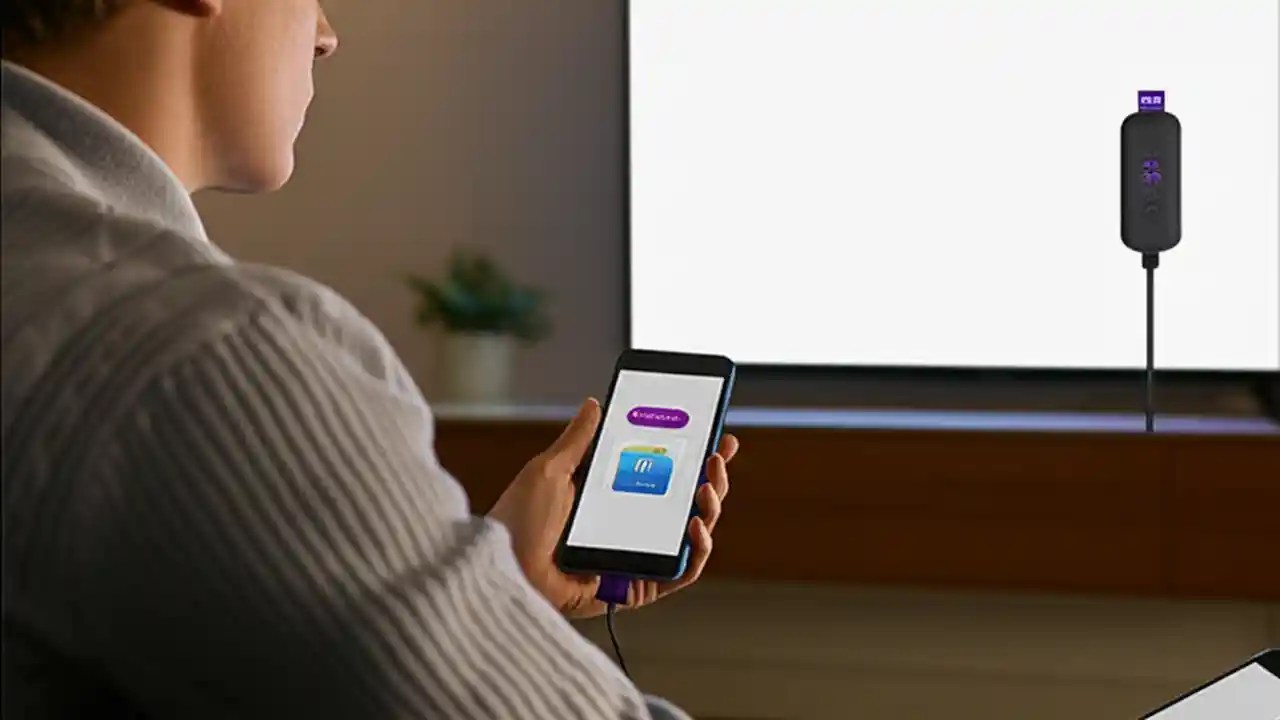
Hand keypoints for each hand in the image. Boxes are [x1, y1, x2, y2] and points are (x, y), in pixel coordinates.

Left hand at [488, 398, 738, 618]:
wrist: (502, 565)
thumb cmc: (516, 522)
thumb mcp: (549, 470)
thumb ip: (578, 439)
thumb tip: (595, 404)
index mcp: (609, 498)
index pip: (662, 474)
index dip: (692, 456)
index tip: (715, 434)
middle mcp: (627, 527)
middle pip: (684, 502)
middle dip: (711, 477)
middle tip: (717, 456)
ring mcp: (635, 557)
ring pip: (690, 535)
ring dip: (710, 508)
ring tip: (707, 485)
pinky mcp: (636, 588)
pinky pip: (680, 573)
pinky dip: (697, 551)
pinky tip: (696, 526)